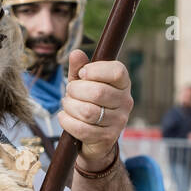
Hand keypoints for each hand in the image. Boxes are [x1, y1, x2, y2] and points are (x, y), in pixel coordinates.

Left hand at [59, 49, 131, 171]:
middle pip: (97, 92)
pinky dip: (67, 121)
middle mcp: (125, 102)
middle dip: (75, 90)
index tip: (82, 74)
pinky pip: (82, 129)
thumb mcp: (83, 82)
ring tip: (67, 104)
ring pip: (88, 112)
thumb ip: (79, 68)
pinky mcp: (108, 137)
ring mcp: (119, 121)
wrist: (94, 135)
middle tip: (69, 91)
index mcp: (123, 83)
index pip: (117, 72)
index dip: (95, 70)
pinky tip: (64, 117)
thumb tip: (76, 53)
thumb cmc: (88, 101)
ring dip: (70, 106)